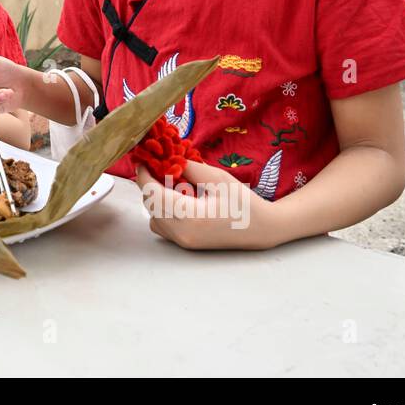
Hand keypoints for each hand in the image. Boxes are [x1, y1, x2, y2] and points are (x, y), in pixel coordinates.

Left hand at [134, 160, 279, 249]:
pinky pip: (162, 225)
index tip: (143, 162)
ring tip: (174, 185)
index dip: (144, 176)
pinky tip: (180, 200)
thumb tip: (164, 161)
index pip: (153, 194)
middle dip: (150, 185)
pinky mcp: (185, 243)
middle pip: (150, 205)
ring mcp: (183, 241)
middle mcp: (182, 232)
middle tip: (160, 168)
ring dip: (156, 198)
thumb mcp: (216, 178)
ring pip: (153, 216)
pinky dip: (163, 210)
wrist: (261, 228)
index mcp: (190, 216)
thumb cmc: (242, 202)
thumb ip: (188, 169)